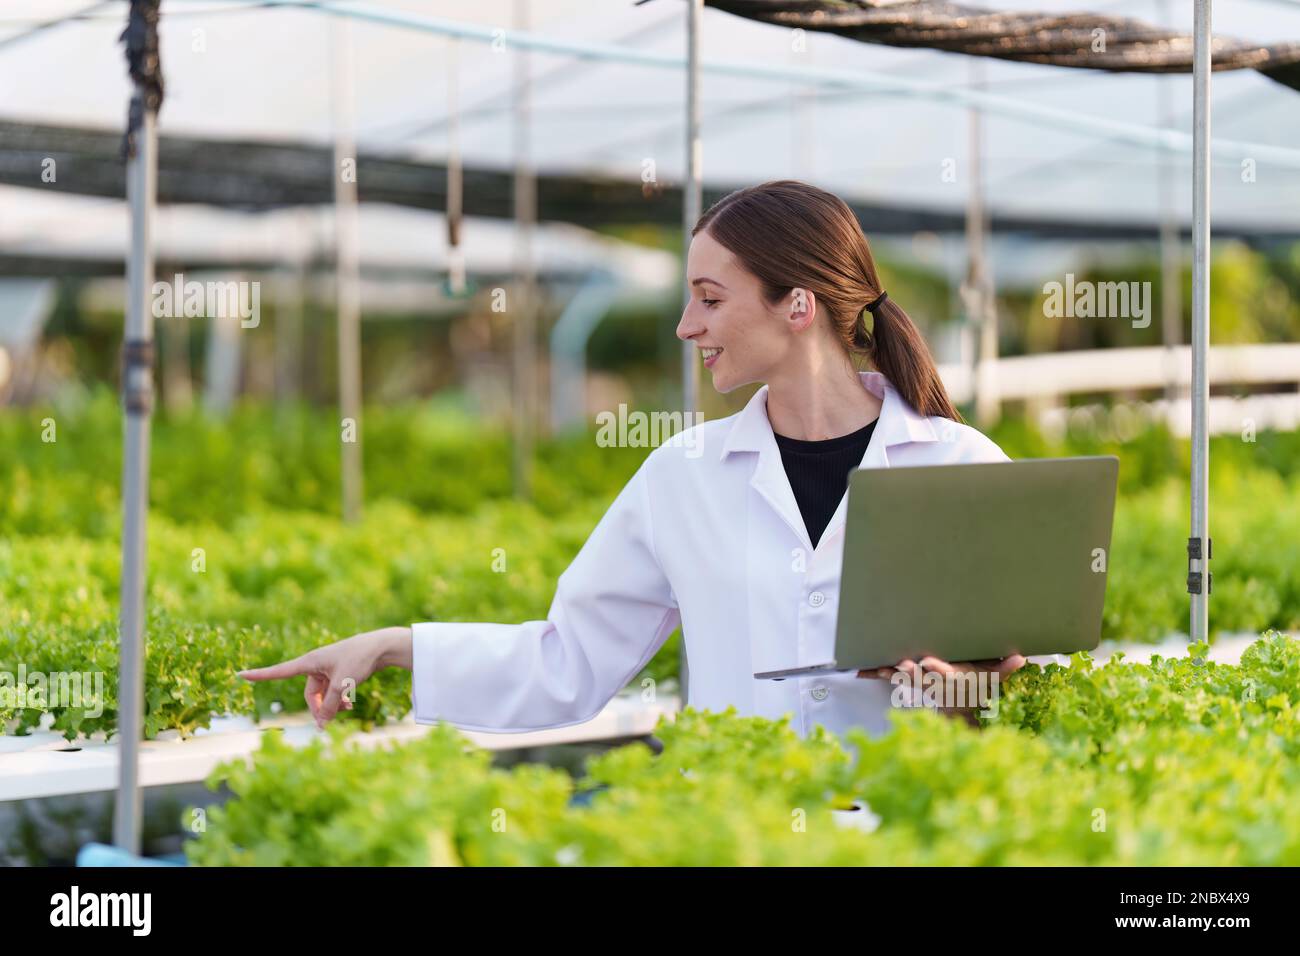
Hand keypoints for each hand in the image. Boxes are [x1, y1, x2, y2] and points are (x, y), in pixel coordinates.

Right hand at [238, 626, 412, 728]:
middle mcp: (316, 664)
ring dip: (331, 706)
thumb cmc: (359, 660)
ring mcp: (328, 668)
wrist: (382, 647)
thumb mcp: (342, 685)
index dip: (260, 675)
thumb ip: (329, 706)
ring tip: (346, 709)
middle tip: (329, 723)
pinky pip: (332, 691)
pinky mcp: (340, 672)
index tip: (241, 674)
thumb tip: (321, 724)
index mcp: (310, 661)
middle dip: (319, 709)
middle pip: (309, 694)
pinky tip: (349, 705)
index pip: (280, 671)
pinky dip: (338, 699)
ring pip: (323, 695)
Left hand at [856, 655, 1025, 724]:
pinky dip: (875, 673)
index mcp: (953, 679)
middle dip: (910, 671)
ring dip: (890, 672)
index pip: (946, 675)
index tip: (930, 663)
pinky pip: (889, 676)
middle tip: (900, 664)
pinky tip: (859, 670)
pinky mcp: (908, 680)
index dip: (938, 670)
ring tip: (879, 667)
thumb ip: (1004, 668)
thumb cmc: (973, 687)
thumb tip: (1023, 658)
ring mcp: (920, 683)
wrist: (956, 708)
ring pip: (903, 677)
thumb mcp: (991, 679)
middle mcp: (934, 682)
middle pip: (921, 677)